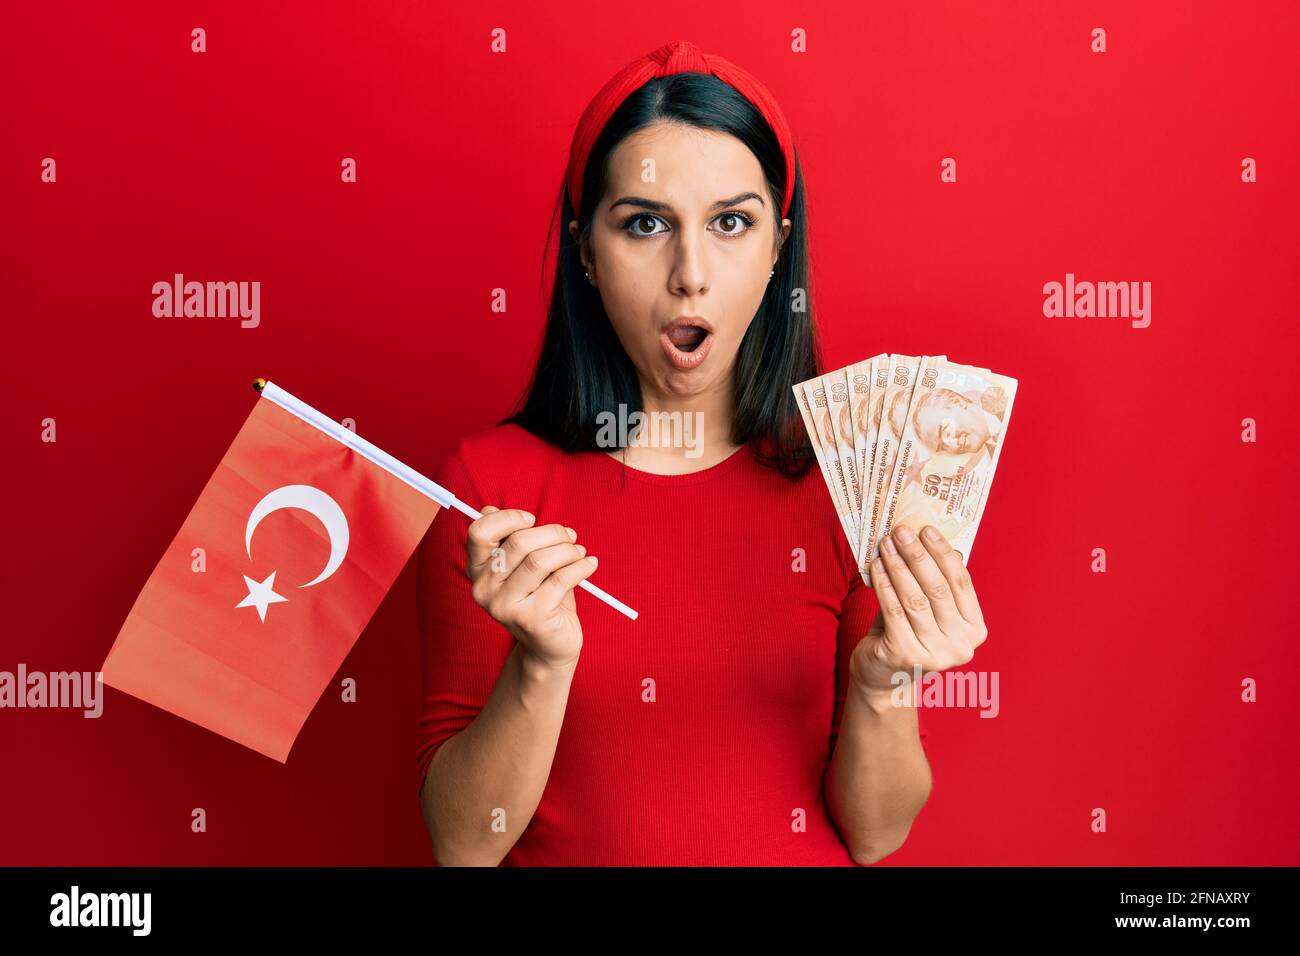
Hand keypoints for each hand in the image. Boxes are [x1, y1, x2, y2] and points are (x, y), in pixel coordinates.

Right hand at [465, 506, 597, 670]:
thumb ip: (506, 539)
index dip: (508, 518)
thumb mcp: (520, 567)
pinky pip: (561, 579)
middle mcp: (485, 589)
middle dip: (552, 532)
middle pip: (518, 542)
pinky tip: (589, 564)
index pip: (479, 532)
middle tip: (571, 536)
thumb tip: (489, 508)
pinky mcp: (533, 618)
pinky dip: (580, 566)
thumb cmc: (538, 597)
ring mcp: (506, 606)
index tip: (532, 520)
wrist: (549, 646)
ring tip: (580, 551)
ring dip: (568, 550)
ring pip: (540, 560)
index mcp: (477, 571)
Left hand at [849, 523, 987, 704]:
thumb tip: (932, 539)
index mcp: (975, 630)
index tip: (926, 529)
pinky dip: (883, 583)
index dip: (943, 553)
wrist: (884, 679)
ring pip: (914, 597)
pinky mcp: (906, 655)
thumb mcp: (928, 611)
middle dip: (917, 555)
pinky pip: (892, 609)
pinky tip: (875, 566)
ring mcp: (935, 653)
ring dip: (897, 566)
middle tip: (901, 531)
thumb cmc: (908, 636)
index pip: (961, 583)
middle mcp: (961, 645)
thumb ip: (935, 582)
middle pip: (938, 588)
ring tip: (885, 544)